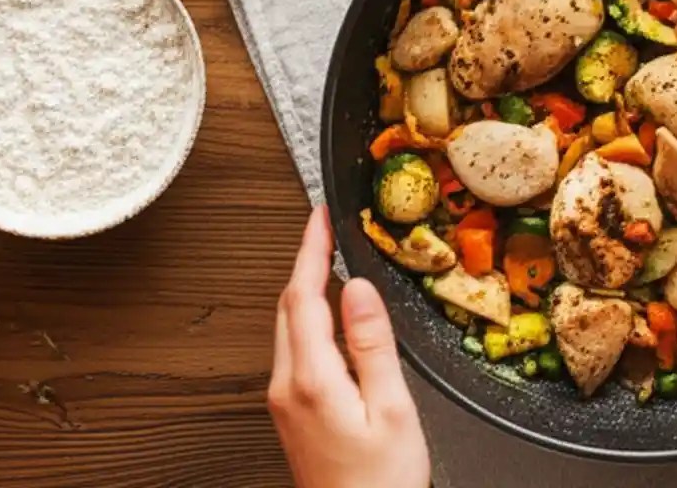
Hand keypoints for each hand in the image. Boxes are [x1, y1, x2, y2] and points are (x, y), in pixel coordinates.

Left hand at [269, 206, 430, 487]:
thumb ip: (373, 344)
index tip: (320, 216)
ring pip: (288, 328)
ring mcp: (284, 402)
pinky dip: (310, 321)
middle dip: (305, 262)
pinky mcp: (291, 414)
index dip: (310, 248)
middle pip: (288, 306)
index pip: (302, 294)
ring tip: (330, 263)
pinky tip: (331, 320)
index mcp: (311, 378)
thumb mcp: (392, 408)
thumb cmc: (380, 484)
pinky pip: (295, 351)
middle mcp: (287, 387)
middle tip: (326, 230)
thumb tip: (357, 290)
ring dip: (306, 291)